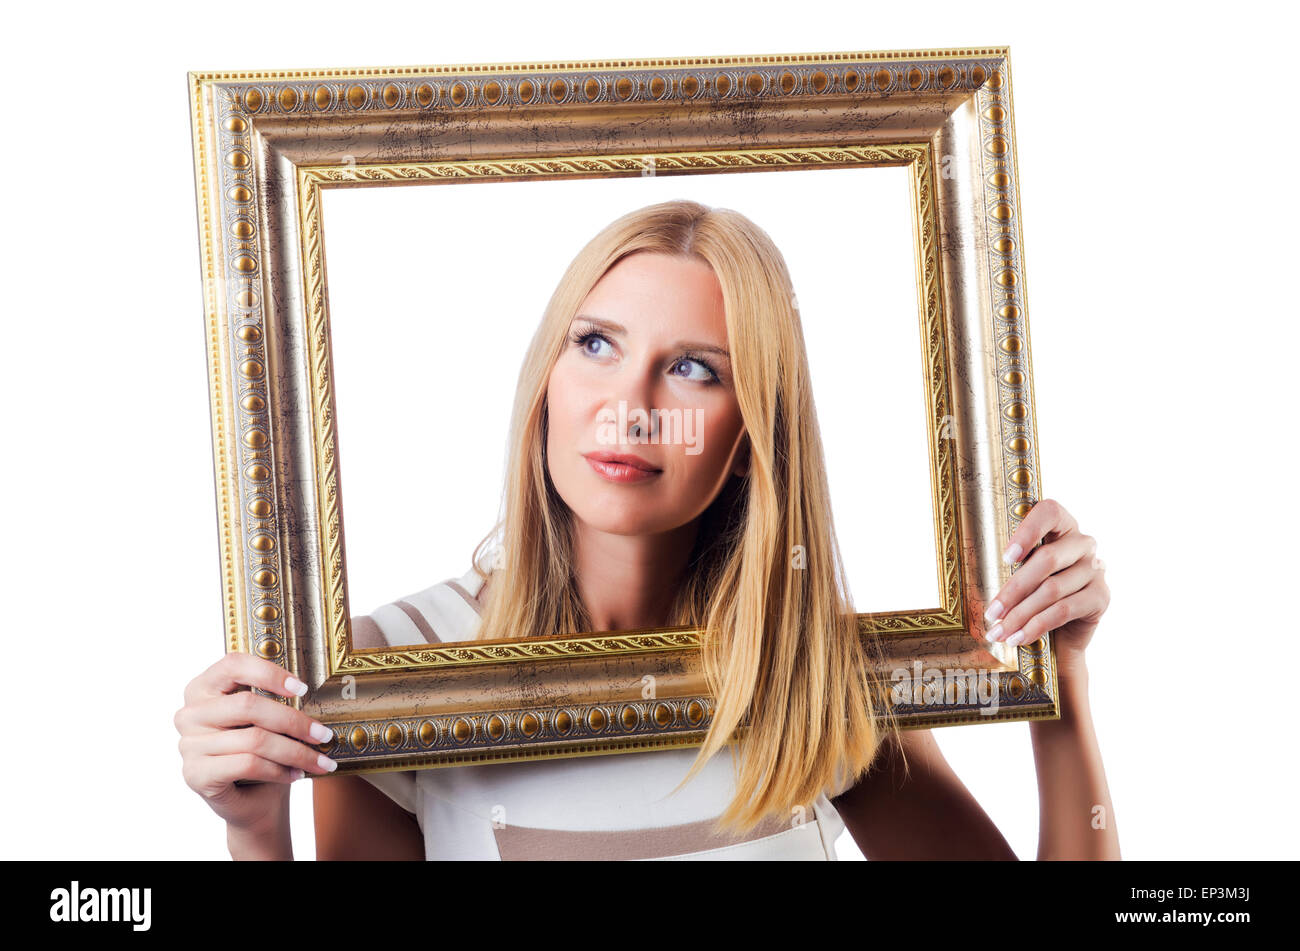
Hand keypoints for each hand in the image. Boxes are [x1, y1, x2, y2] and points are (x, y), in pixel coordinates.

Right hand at [174, 652, 337, 834]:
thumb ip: (274, 700)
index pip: (233, 664)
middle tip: (324, 735)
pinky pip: (247, 764)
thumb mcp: (266, 721)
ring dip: (295, 752)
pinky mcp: (195, 774)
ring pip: (254, 739)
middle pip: (247, 705)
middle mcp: (190, 713)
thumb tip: (310, 693)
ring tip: (319, 761)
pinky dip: (279, 770)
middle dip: (293, 721)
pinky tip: (296, 775)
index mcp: (203, 687)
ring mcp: (188, 745)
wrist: (251, 801)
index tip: (302, 688)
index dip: (269, 673)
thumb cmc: (261, 752)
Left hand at [981, 498, 1109, 676]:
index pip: (1049, 512)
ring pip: (1052, 589)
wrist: (1061, 635)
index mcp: (1060, 527)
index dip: (1028, 531)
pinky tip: (1018, 637)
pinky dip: (1036, 626)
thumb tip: (975, 577)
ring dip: (1020, 614)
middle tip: (990, 613)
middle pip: (1047, 559)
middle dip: (1013, 589)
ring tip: (999, 632)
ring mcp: (1095, 569)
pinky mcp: (1101, 597)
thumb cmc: (1032, 596)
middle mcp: (1082, 544)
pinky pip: (1063, 610)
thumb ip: (1010, 567)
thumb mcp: (1020, 575)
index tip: (1006, 558)